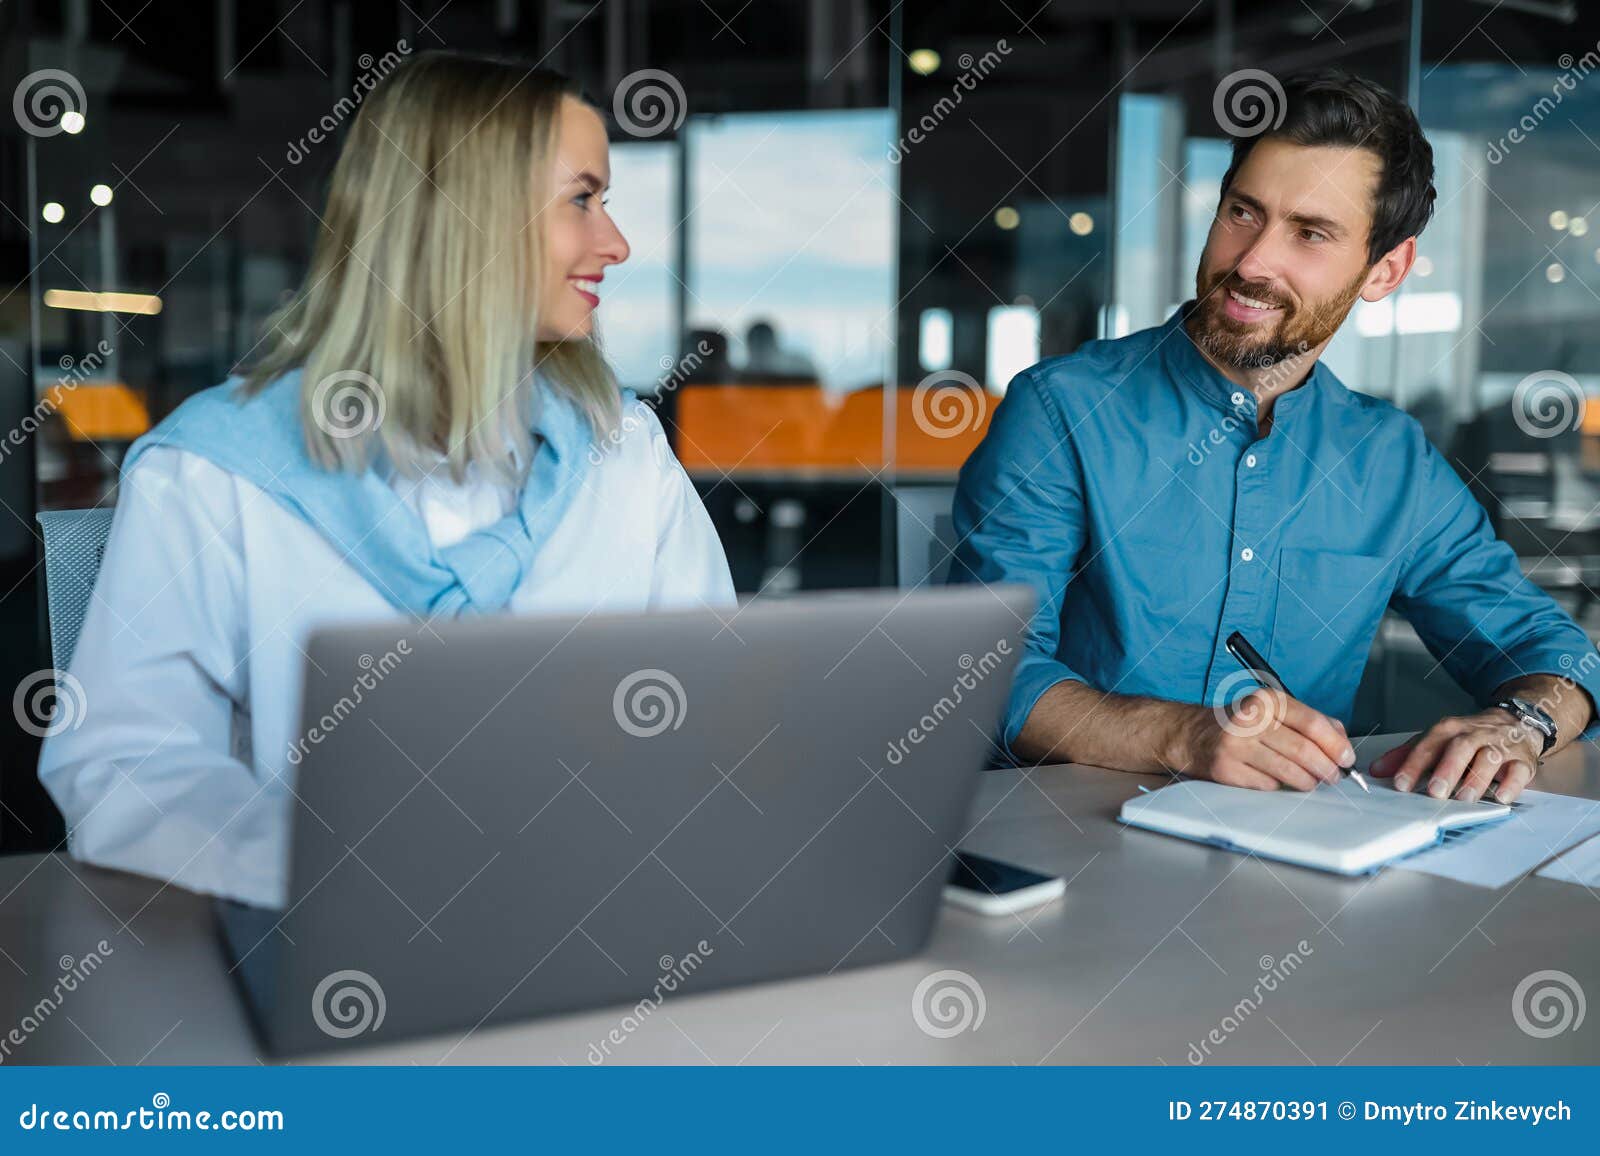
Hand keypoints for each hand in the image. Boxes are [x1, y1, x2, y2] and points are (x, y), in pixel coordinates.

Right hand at [1180, 688, 1354, 791]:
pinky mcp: (1225, 768)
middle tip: (1334, 777)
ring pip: (1289, 771)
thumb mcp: (1273, 712)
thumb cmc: (1243, 726)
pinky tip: (1274, 779)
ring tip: (1310, 782)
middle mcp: (1250, 718)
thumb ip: (1310, 722)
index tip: (1347, 759)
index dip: (1336, 745)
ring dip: (1307, 782)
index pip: (1312, 723)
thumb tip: (1342, 744)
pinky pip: (1267, 785)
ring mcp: (1235, 744)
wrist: (1194, 735)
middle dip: (1326, 769)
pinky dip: (1277, 786)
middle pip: (1304, 750)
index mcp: (1266, 699)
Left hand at [1368, 710, 1541, 802]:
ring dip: (1476, 779)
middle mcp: (1474, 735)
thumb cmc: (1470, 736)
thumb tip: (1376, 770)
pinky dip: (1511, 784)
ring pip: (1489, 758)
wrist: (1515, 722)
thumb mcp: (1437, 740)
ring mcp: (1500, 746)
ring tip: (1464, 797)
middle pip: (1460, 748)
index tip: (1400, 783)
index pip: (1428, 745)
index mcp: (1449, 729)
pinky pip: (1519, 770)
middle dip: (1447, 769)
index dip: (1413, 764)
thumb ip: (1407, 755)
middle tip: (1435, 792)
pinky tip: (1500, 797)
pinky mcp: (1522, 759)